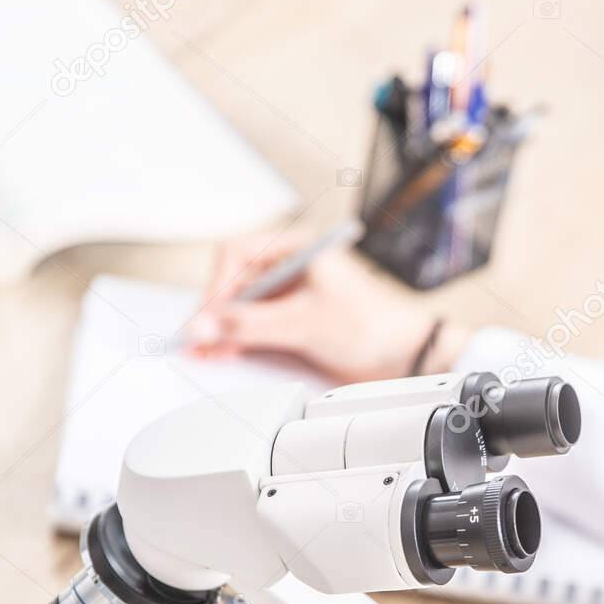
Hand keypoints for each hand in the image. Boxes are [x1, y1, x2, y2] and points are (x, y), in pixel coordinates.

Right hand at [191, 228, 471, 383]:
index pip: (238, 256)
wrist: (404, 355)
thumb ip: (250, 325)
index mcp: (296, 248)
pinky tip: (223, 353)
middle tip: (198, 340)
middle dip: (215, 313)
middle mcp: (290, 268)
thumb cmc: (373, 324)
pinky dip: (238, 341)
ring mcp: (290, 297)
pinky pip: (254, 327)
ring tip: (206, 352)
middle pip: (235, 284)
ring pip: (242, 308)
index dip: (216, 288)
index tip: (205, 318)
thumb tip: (208, 327)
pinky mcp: (292, 322)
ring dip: (223, 330)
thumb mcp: (303, 322)